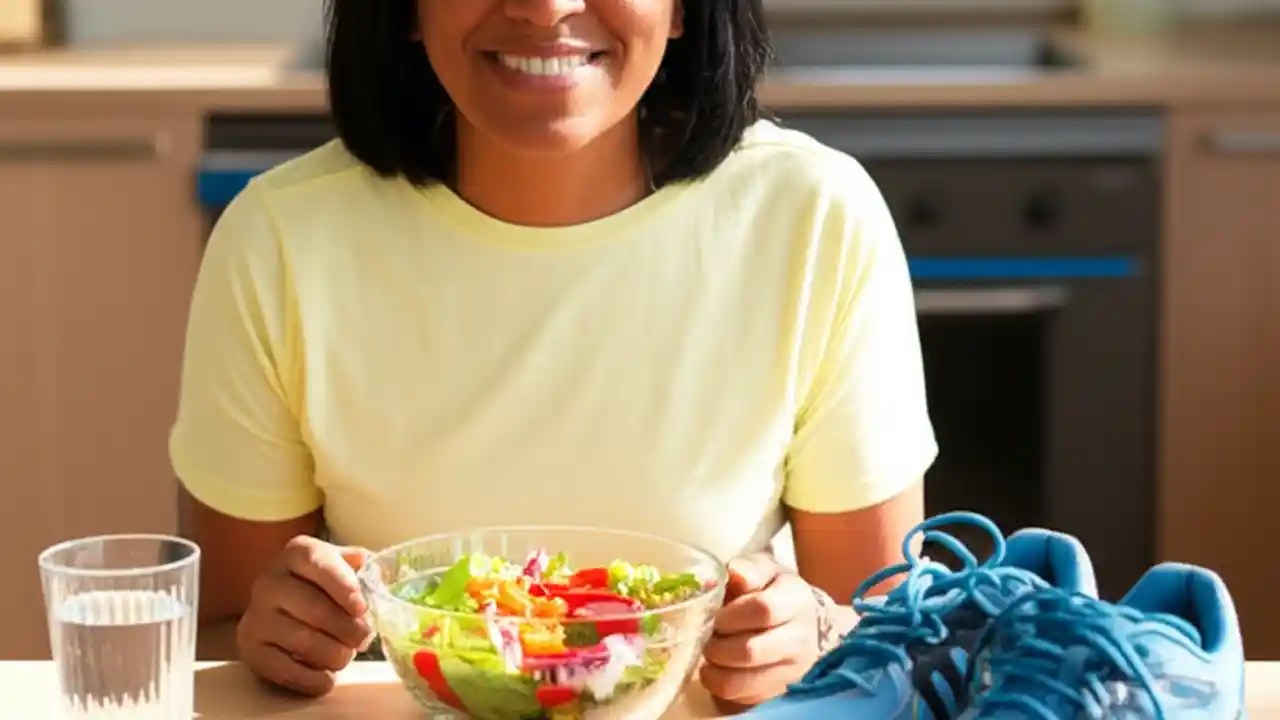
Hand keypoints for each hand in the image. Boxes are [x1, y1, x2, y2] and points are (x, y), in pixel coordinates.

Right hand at [237, 535, 374, 695]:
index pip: (318, 563)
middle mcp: (269, 581)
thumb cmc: (324, 588)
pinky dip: (311, 679)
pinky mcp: (250, 648)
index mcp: (297, 554)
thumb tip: (379, 575)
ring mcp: (256, 615)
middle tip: (363, 639)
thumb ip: (363, 569)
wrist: (284, 609)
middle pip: (313, 607)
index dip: (342, 586)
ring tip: (346, 656)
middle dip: (347, 628)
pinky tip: (327, 679)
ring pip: (302, 641)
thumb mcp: (344, 568)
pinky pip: (283, 669)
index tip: (361, 608)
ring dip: (333, 654)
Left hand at [700, 553, 822, 707]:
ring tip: (709, 656)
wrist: (806, 621)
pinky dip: (723, 687)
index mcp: (795, 600)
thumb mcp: (766, 570)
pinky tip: (719, 670)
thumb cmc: (776, 590)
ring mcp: (792, 670)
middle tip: (706, 638)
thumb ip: (749, 570)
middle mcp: (799, 639)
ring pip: (744, 682)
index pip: (763, 610)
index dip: (731, 615)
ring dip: (715, 670)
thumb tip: (734, 574)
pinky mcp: (780, 691)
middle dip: (718, 646)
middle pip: (751, 651)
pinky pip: (744, 699)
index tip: (715, 616)